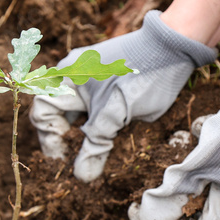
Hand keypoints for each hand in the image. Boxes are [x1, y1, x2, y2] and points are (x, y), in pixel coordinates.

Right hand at [29, 11, 216, 181]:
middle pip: (60, 114)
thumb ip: (96, 144)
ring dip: (86, 135)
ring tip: (100, 154)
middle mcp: (73, 74)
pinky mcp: (109, 81)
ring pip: (79, 113)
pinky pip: (95, 107)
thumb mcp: (117, 113)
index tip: (65, 161)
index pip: (43, 112)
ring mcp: (91, 76)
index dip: (50, 139)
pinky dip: (99, 124)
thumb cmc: (144, 74)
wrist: (176, 43)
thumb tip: (81, 176)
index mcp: (67, 76)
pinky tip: (114, 137)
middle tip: (84, 162)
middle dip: (69, 140)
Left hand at [128, 52, 219, 219]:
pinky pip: (217, 163)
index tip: (137, 210)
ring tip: (177, 147)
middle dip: (170, 196)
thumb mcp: (205, 159)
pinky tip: (201, 128)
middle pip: (196, 214)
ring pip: (205, 185)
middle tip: (150, 179)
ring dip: (185, 170)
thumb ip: (176, 188)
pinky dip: (202, 151)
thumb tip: (149, 214)